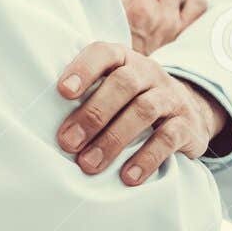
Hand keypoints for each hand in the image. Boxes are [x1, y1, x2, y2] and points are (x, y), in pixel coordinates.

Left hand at [55, 41, 228, 185]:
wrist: (189, 111)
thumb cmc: (131, 101)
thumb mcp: (113, 89)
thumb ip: (87, 94)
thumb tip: (41, 120)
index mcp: (124, 59)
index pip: (104, 53)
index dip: (84, 68)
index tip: (62, 91)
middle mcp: (149, 73)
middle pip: (123, 84)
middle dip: (93, 114)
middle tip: (67, 143)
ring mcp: (171, 97)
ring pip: (143, 111)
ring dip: (113, 139)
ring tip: (88, 165)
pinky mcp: (187, 125)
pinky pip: (168, 138)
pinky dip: (146, 158)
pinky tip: (127, 177)